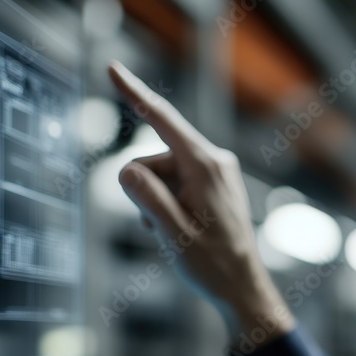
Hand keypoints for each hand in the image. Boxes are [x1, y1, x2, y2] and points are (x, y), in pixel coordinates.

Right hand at [108, 61, 294, 342]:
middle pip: (153, 159)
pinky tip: (184, 231)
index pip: (162, 120)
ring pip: (162, 176)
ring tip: (178, 233)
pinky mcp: (215, 184)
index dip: (133, 93)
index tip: (112, 67)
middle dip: (146, 191)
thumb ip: (147, 197)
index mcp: (205, 166)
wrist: (243, 288)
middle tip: (165, 229)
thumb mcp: (171, 233)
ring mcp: (216, 172)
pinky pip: (177, 185)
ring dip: (158, 203)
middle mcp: (215, 161)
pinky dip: (170, 206)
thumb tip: (126, 168)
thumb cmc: (210, 264)